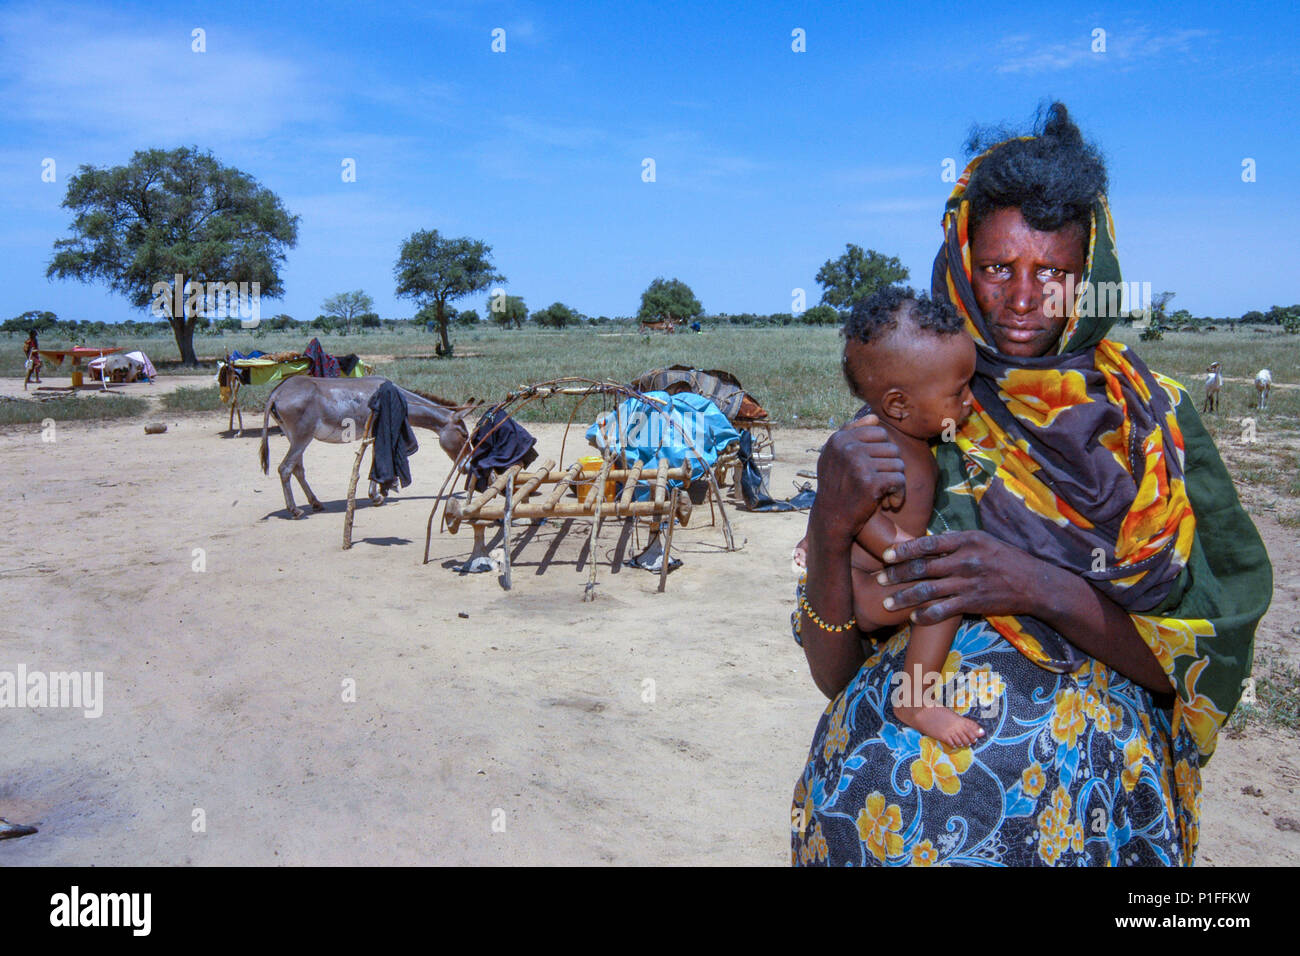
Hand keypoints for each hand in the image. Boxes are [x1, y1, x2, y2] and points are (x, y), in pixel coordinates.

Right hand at [811, 414, 906, 541]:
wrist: (832, 520)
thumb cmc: (836, 487)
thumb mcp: (834, 457)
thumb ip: (850, 434)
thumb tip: (874, 418)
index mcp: (839, 439)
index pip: (879, 433)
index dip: (882, 451)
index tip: (875, 468)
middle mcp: (847, 448)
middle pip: (891, 448)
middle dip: (890, 467)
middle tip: (881, 483)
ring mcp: (859, 464)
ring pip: (898, 464)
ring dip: (895, 482)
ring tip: (885, 494)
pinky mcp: (871, 483)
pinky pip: (900, 480)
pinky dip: (899, 495)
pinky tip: (891, 503)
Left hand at [876, 531, 1042, 624]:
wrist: (1035, 583)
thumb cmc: (1005, 559)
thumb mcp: (982, 541)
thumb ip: (955, 542)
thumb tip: (927, 541)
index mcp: (966, 540)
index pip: (928, 543)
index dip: (904, 549)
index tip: (886, 554)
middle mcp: (965, 560)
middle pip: (922, 567)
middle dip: (897, 574)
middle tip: (878, 580)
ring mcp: (969, 582)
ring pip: (928, 590)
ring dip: (904, 597)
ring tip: (887, 603)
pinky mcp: (974, 602)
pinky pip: (944, 610)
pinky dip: (926, 614)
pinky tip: (913, 618)